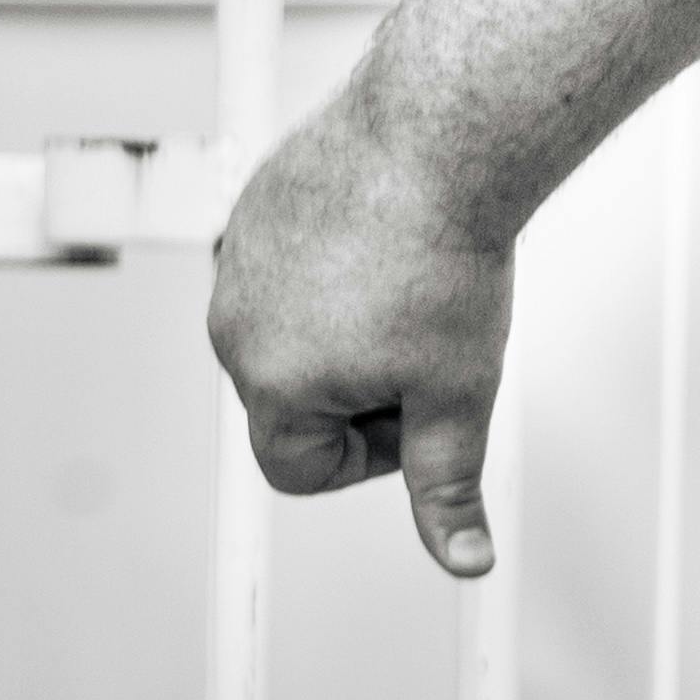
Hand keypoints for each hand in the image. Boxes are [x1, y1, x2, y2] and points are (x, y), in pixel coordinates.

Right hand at [207, 86, 514, 578]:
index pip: (300, 468)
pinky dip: (339, 261)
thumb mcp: (459, 392)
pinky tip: (392, 231)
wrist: (442, 137)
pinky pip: (292, 260)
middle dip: (363, 385)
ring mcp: (236, 259)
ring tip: (413, 278)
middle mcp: (233, 325)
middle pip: (296, 397)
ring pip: (295, 326)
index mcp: (270, 383)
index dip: (373, 454)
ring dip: (350, 323)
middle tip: (429, 334)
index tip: (424, 401)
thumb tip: (467, 563)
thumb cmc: (451, 263)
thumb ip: (450, 485)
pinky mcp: (255, 205)